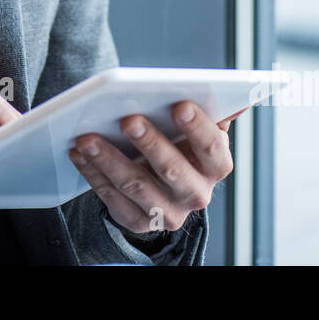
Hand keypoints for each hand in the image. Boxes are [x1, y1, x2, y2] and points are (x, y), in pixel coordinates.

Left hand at [68, 102, 245, 234]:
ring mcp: (167, 212)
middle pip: (173, 170)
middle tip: (128, 120)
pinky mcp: (139, 222)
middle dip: (150, 143)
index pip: (212, 149)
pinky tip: (78, 152)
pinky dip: (93, 174)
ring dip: (110, 159)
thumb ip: (215, 111)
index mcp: (216, 167)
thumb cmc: (182, 144)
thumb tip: (239, 97)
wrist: (163, 183)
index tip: (180, 105)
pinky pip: (112, 199)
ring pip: (136, 186)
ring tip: (88, 137)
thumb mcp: (201, 128)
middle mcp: (196, 194)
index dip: (197, 128)